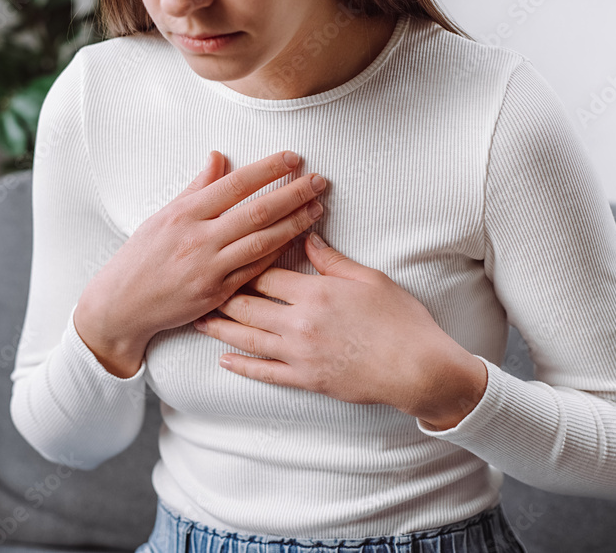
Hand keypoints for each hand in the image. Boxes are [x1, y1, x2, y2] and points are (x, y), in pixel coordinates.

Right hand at [75, 150, 326, 365]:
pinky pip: (255, 270)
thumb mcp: (164, 215)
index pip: (234, 184)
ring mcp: (209, 268)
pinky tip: (298, 240)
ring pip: (261, 241)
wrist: (122, 304)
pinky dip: (278, 253)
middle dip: (292, 193)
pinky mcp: (216, 293)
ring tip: (317, 208)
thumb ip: (197, 188)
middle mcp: (198, 238)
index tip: (293, 158)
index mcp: (184, 213)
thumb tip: (219, 156)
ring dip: (294, 223)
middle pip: (256, 211)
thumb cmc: (142, 256)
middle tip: (319, 180)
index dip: (267, 169)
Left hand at [192, 232, 488, 429]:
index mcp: (315, 292)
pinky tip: (224, 361)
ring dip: (220, 329)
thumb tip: (308, 236)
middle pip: (247, 305)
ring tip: (198, 320)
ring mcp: (300, 354)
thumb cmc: (400, 320)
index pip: (266, 272)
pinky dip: (242, 367)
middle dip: (220, 295)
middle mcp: (300, 322)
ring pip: (248, 339)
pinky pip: (265, 373)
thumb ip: (332, 260)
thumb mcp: (369, 279)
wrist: (418, 368)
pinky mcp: (306, 379)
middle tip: (197, 287)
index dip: (243, 262)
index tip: (226, 255)